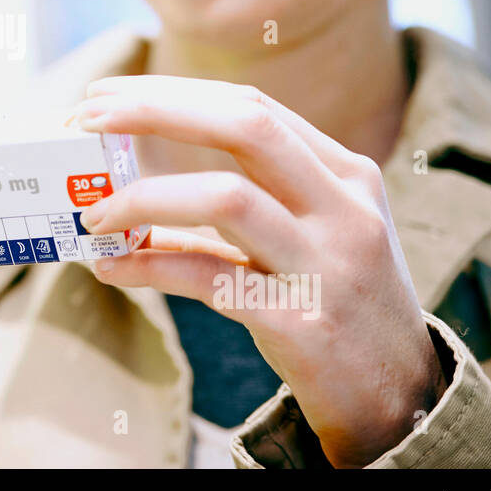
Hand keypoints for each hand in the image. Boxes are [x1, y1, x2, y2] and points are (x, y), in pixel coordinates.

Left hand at [71, 76, 445, 467]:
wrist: (404, 398)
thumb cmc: (342, 302)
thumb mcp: (322, 231)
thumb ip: (258, 194)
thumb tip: (144, 179)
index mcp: (347, 174)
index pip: (252, 106)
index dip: (171, 93)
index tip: (106, 92)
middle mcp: (345, 209)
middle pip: (244, 126)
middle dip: (154, 110)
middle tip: (85, 118)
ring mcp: (328, 266)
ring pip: (225, 198)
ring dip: (143, 198)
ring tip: (93, 215)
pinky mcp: (303, 324)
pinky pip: (209, 279)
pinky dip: (149, 267)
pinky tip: (112, 267)